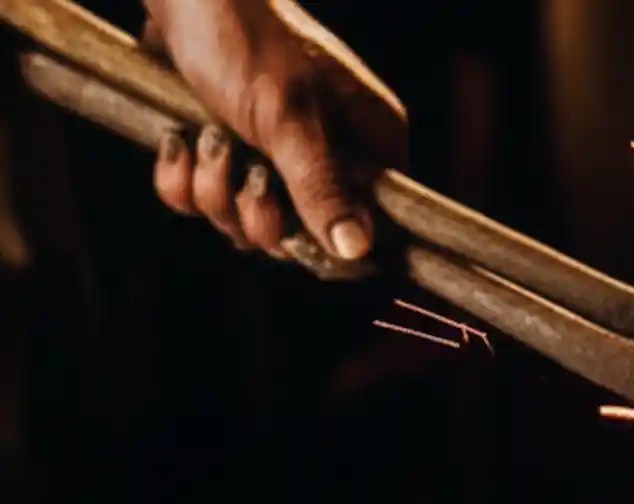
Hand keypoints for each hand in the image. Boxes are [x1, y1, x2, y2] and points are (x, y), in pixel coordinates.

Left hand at [143, 0, 406, 259]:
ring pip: (247, 219)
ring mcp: (278, 155)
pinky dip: (184, 179)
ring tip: (206, 140)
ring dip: (213, 191)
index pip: (368, 222)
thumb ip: (322, 186)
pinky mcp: (230, 150)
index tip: (289, 225)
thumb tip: (356, 249)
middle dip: (255, 211)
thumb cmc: (246, 41)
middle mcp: (332, 154)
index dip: (324, 235)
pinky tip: (179, 141)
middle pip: (300, 233)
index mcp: (371, 143)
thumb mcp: (287, 120)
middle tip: (243, 170)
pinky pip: (207, 199)